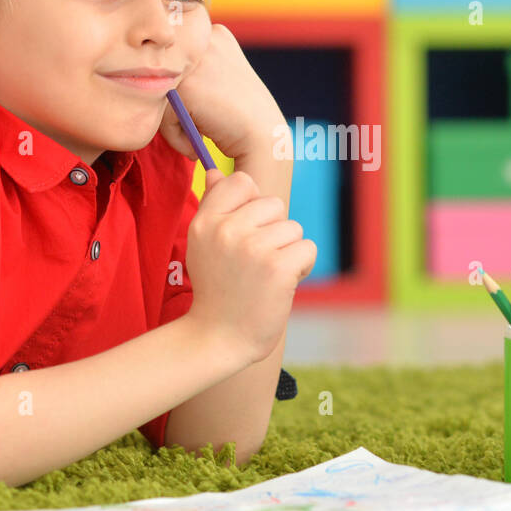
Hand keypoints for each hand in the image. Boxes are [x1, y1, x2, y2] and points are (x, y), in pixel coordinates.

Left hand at [158, 23, 284, 163]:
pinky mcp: (186, 84)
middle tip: (197, 125)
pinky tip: (198, 141)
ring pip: (159, 93)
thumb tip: (152, 75)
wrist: (265, 138)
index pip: (172, 59)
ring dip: (173, 121)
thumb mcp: (220, 80)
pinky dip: (175, 135)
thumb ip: (194, 71)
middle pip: (163, 74)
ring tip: (196, 135)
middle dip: (174, 105)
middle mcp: (204, 39)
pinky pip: (161, 113)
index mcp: (215, 34)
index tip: (202, 110)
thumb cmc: (241, 118)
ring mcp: (195, 60)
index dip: (182, 92)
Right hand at [184, 168, 316, 366]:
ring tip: (266, 276)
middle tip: (256, 263)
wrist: (218, 338)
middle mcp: (227, 230)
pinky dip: (302, 267)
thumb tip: (217, 172)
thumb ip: (214, 206)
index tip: (246, 233)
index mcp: (206, 221)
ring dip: (288, 251)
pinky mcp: (278, 268)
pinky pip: (307, 248)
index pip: (242, 182)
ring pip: (293, 228)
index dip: (253, 206)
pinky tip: (282, 285)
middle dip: (274, 231)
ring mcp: (253, 248)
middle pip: (274, 205)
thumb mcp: (202, 245)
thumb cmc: (216, 290)